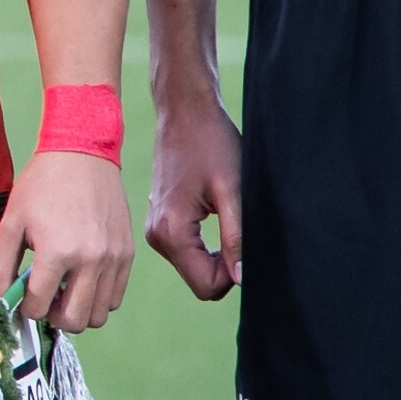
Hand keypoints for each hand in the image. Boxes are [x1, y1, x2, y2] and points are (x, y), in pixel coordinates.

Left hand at [0, 149, 135, 333]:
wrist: (82, 155)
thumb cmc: (42, 185)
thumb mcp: (11, 221)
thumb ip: (2, 265)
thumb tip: (4, 297)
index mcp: (57, 253)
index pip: (37, 307)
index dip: (25, 309)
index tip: (22, 300)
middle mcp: (90, 261)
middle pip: (73, 321)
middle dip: (52, 317)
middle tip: (43, 300)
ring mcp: (113, 259)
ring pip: (98, 315)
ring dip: (77, 311)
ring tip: (64, 291)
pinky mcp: (127, 254)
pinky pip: (115, 298)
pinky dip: (98, 299)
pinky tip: (82, 281)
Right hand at [145, 91, 245, 301]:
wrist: (183, 112)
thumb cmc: (210, 143)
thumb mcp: (232, 191)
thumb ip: (235, 238)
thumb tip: (241, 278)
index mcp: (172, 232)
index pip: (206, 286)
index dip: (233, 274)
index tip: (244, 243)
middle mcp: (157, 236)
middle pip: (198, 280)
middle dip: (224, 266)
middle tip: (238, 226)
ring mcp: (155, 229)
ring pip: (192, 266)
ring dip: (215, 253)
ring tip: (226, 215)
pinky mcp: (160, 221)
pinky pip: (185, 250)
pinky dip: (204, 243)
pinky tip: (213, 213)